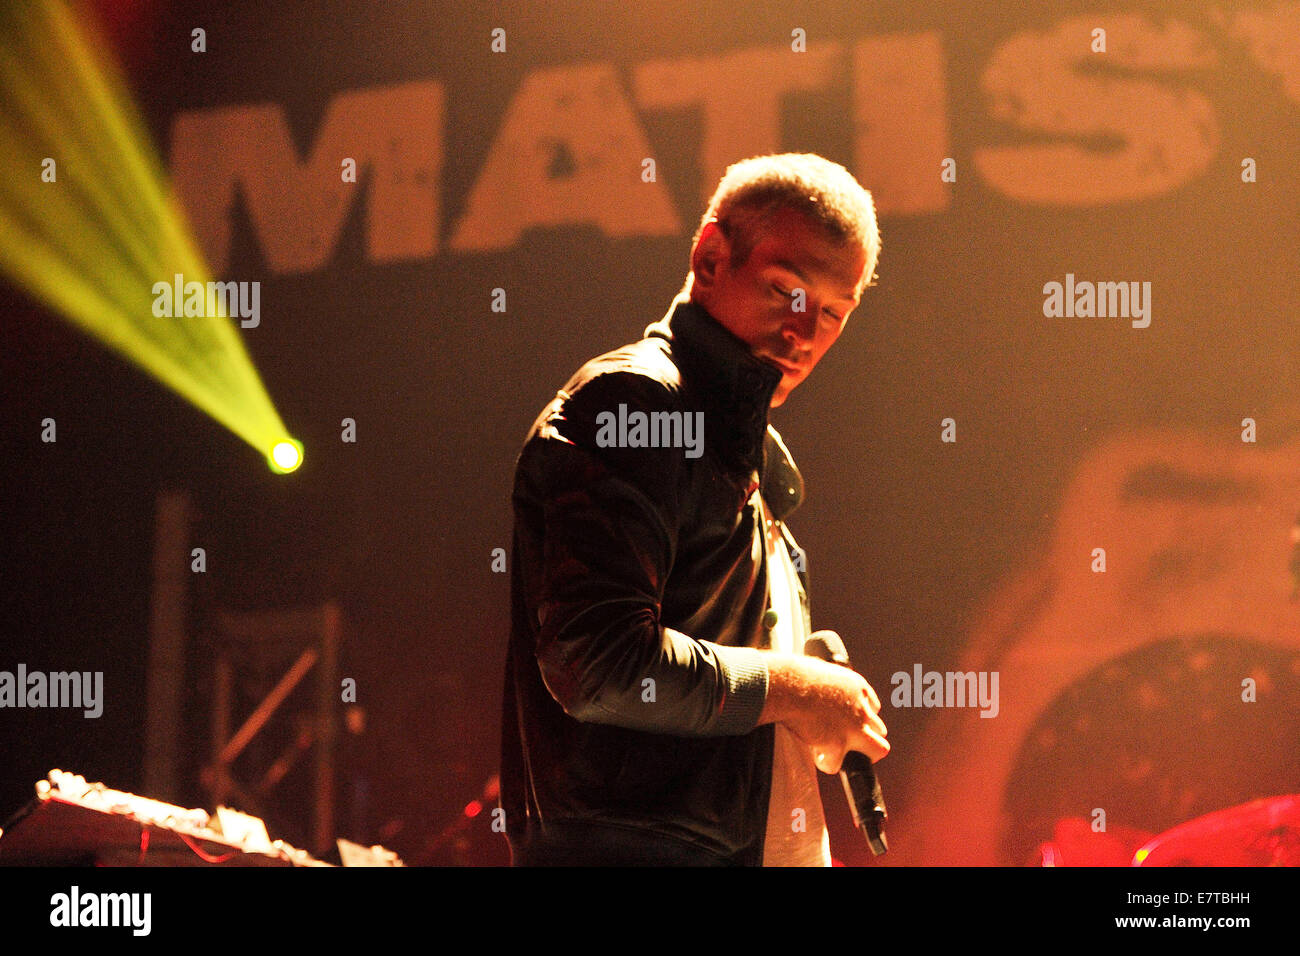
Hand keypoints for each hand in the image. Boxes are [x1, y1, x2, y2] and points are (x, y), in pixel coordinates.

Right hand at [758, 653, 888, 772]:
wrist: (786, 684)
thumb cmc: (794, 674)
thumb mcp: (822, 671)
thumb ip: (830, 685)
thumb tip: (818, 691)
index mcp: (857, 687)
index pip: (873, 708)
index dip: (858, 717)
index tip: (843, 720)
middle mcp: (861, 708)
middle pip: (880, 730)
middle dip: (864, 736)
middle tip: (845, 739)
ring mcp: (853, 727)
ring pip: (878, 749)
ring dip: (859, 754)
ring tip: (838, 752)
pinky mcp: (838, 743)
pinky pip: (838, 764)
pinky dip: (826, 763)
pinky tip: (816, 754)